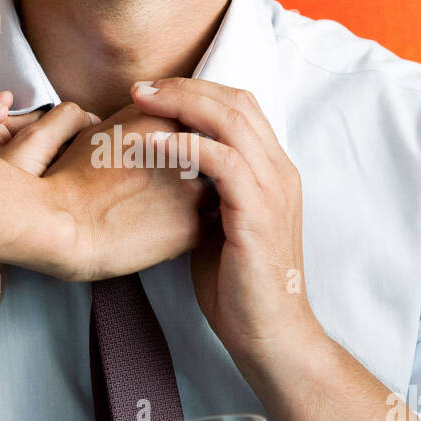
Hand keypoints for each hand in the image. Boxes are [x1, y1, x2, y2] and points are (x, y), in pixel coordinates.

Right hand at [41, 104, 207, 279]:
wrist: (59, 224)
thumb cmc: (69, 178)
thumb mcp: (98, 130)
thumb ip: (133, 118)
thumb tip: (143, 119)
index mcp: (166, 122)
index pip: (197, 127)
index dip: (187, 144)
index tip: (172, 159)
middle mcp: (187, 153)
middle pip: (211, 158)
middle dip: (201, 170)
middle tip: (171, 186)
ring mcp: (192, 190)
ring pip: (215, 192)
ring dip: (201, 200)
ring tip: (168, 210)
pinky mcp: (192, 227)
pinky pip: (206, 226)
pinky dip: (192, 229)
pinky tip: (167, 232)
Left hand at [130, 78, 323, 383]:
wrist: (269, 333)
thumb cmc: (238, 287)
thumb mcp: (219, 226)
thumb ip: (205, 192)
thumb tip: (169, 171)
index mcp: (274, 171)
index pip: (240, 106)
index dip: (198, 91)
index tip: (154, 91)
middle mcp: (279, 171)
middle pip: (235, 102)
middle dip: (184, 88)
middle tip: (141, 86)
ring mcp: (273, 189)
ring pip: (229, 121)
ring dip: (181, 105)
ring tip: (141, 101)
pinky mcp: (257, 211)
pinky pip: (220, 160)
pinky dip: (184, 144)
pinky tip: (152, 142)